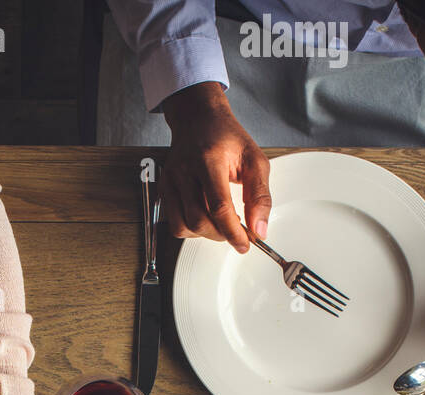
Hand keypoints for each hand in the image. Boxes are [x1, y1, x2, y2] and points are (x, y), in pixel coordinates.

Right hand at [160, 82, 271, 250]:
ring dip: (205, 234)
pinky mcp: (164, 190)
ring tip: (220, 225)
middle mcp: (185, 171)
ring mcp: (170, 181)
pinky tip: (204, 219)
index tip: (245, 244)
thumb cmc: (226, 138)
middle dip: (221, 234)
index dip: (233, 231)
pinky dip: (191, 230)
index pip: (219, 207)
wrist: (198, 120)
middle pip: (199, 220)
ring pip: (184, 226)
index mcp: (209, 159)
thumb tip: (259, 229)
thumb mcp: (254, 159)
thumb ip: (260, 196)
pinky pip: (174, 224)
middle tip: (236, 232)